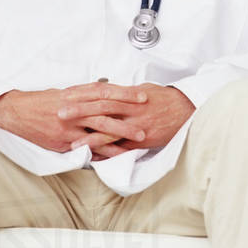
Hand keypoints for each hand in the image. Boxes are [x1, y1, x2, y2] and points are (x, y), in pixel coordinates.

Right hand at [0, 83, 150, 156]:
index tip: (142, 95)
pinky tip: (115, 155)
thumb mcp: (65, 92)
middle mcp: (72, 108)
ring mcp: (68, 126)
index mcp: (75, 93)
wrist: (17, 112)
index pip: (104, 91)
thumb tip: (108, 94)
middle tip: (146, 118)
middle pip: (105, 109)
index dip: (125, 93)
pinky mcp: (62, 142)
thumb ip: (86, 95)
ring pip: (98, 130)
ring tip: (136, 139)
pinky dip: (102, 151)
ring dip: (120, 135)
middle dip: (127, 115)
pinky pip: (86, 147)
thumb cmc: (43, 102)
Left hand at [58, 83, 195, 158]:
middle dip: (80, 111)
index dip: (83, 93)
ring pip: (111, 130)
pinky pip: (122, 147)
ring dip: (90, 136)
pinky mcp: (142, 140)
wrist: (187, 111)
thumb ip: (123, 93)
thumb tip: (107, 91)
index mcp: (130, 94)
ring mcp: (137, 125)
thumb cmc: (165, 99)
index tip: (67, 94)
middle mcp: (132, 108)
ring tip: (72, 141)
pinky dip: (107, 153)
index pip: (102, 91)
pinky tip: (94, 158)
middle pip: (102, 108)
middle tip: (60, 112)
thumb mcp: (143, 89)